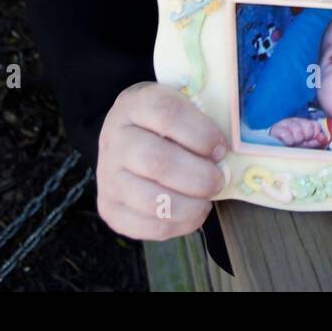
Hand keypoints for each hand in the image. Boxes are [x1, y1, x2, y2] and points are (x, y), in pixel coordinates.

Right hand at [95, 81, 229, 241]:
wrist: (129, 139)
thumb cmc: (167, 125)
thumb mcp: (182, 107)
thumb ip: (202, 123)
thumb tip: (224, 156)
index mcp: (134, 103)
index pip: (166, 113)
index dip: (200, 133)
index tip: (221, 148)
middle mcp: (114, 138)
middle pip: (157, 161)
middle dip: (199, 176)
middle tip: (219, 180)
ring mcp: (107, 175)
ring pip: (150, 199)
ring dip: (189, 205)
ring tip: (206, 201)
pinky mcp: (109, 208)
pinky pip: (146, 226)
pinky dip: (177, 225)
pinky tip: (193, 213)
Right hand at [269, 116, 329, 148]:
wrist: (274, 148)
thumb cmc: (292, 146)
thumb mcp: (306, 144)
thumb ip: (316, 141)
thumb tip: (325, 138)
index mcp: (304, 123)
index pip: (315, 125)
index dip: (315, 134)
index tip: (309, 139)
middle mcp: (296, 121)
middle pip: (308, 127)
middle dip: (305, 138)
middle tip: (300, 141)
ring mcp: (285, 123)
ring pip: (297, 131)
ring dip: (296, 140)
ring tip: (292, 143)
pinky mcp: (276, 129)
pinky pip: (286, 135)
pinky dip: (288, 141)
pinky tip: (287, 143)